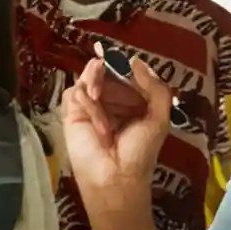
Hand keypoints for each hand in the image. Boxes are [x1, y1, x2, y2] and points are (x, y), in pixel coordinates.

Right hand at [61, 55, 171, 198]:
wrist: (116, 177)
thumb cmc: (139, 152)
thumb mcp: (158, 119)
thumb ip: (155, 89)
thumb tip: (136, 61)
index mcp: (131, 101)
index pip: (124, 73)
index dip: (121, 62)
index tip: (119, 52)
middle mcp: (110, 100)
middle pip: (103, 71)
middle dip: (106, 70)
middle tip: (104, 67)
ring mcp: (89, 105)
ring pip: (87, 78)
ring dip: (94, 84)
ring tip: (97, 98)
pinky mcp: (71, 113)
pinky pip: (75, 93)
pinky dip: (87, 102)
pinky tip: (96, 120)